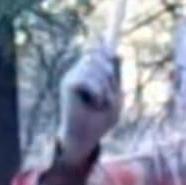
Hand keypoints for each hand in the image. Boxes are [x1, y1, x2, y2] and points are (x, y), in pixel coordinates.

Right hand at [58, 43, 120, 164]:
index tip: (111, 47)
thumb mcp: (115, 97)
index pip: (95, 51)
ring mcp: (72, 76)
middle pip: (97, 56)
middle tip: (110, 94)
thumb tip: (117, 53)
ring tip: (102, 103)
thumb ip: (116, 78)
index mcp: (89, 73)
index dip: (103, 46)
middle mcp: (78, 71)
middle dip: (110, 73)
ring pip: (95, 68)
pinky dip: (98, 93)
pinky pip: (90, 80)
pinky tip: (95, 104)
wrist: (86, 138)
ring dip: (106, 88)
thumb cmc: (100, 121)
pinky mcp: (68, 84)